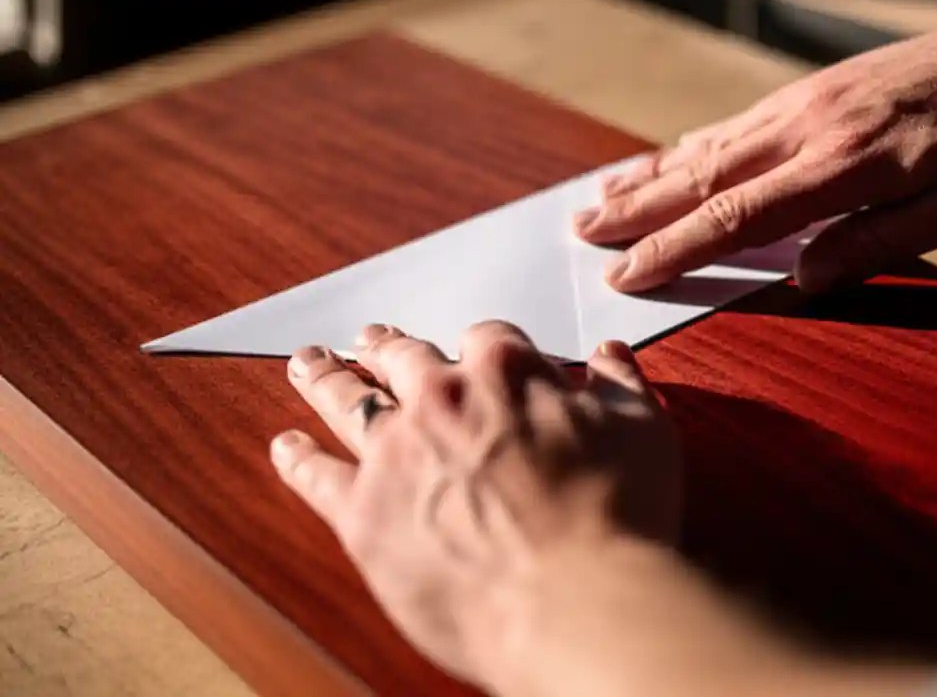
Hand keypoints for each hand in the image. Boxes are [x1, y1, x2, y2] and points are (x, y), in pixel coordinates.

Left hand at [268, 322, 679, 687]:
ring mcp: (395, 454)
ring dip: (326, 376)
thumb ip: (622, 385)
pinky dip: (297, 458)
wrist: (578, 602)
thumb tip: (609, 357)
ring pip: (347, 399)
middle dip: (388, 347)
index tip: (476, 356)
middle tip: (373, 340)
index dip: (482, 349)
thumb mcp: (645, 432)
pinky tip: (285, 446)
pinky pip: (317, 476)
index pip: (485, 339)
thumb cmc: (621, 519)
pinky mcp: (364, 514)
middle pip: (403, 358)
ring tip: (309, 362)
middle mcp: (441, 399)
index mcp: (507, 372)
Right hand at [575, 0, 936, 292]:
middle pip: (703, 173)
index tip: (624, 273)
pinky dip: (693, 143)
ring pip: (711, 142)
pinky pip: (740, 120)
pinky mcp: (824, 87)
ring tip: (601, 196)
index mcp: (846, 164)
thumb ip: (875, 244)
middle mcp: (814, 125)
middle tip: (580, 233)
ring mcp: (813, 99)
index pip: (736, 216)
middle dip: (636, 209)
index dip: (674, 248)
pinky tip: (673, 156)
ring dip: (651, 173)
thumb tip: (802, 277)